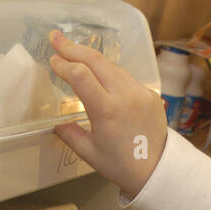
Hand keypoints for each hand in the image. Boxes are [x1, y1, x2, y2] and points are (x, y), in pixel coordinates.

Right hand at [47, 30, 167, 198]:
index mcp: (107, 111)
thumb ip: (69, 134)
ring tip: (74, 52)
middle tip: (56, 38)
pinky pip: (126, 77)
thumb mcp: (89, 153)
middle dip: (73, 48)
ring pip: (111, 66)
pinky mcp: (150, 94)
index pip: (80, 76)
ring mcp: (140, 93)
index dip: (64, 64)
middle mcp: (125, 96)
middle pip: (96, 61)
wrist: (157, 170)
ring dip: (91, 58)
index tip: (53, 61)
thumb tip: (57, 123)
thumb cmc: (122, 165)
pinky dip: (109, 71)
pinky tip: (99, 73)